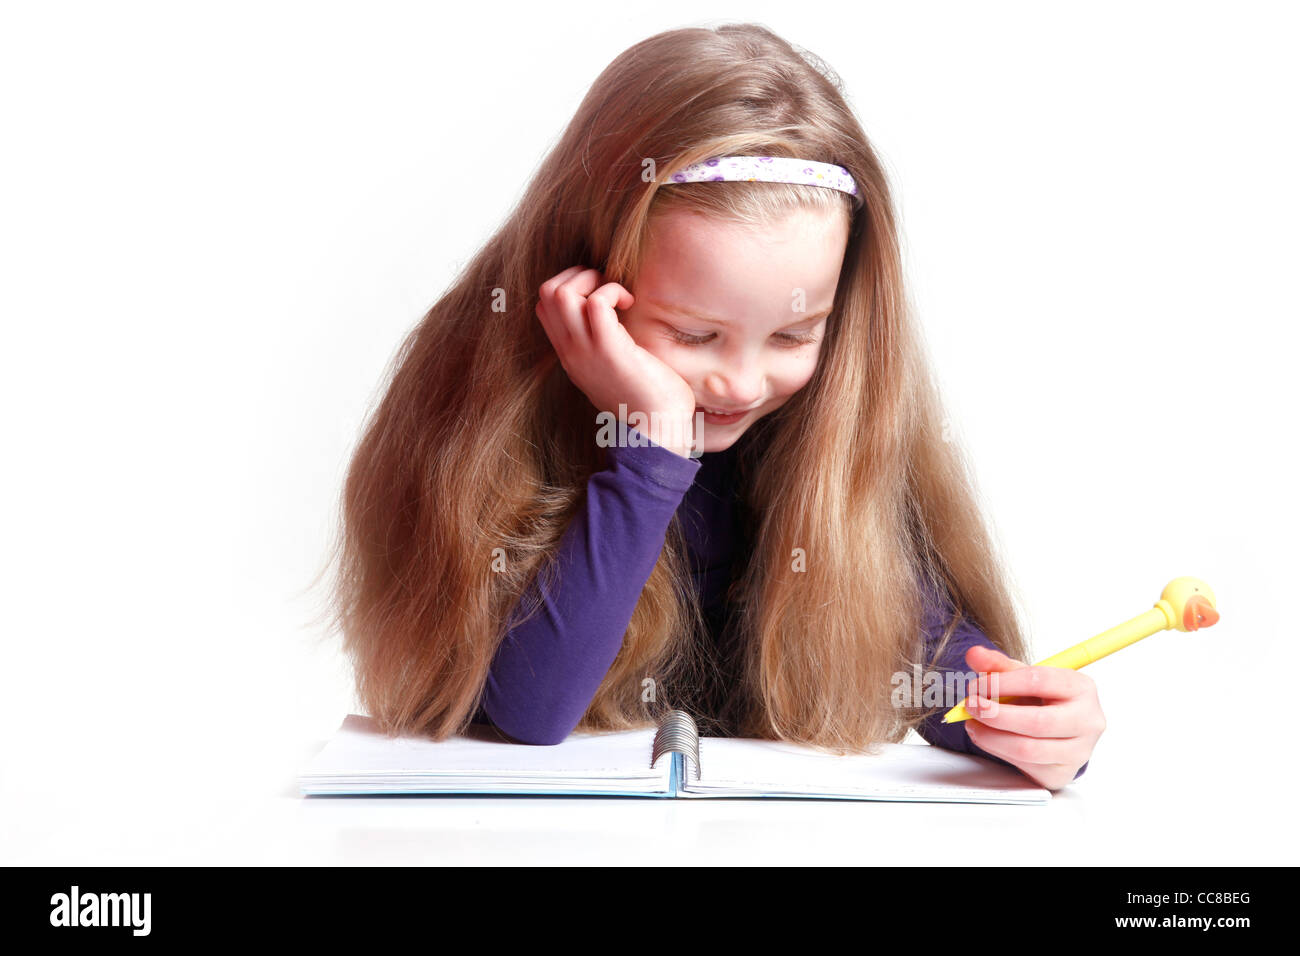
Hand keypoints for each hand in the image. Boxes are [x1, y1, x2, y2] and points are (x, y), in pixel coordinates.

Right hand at [536, 266, 696, 454]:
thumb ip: (602, 347)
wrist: (657, 432)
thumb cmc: (646, 399)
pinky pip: (597, 302)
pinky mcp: (610, 350)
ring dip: (593, 280)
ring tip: (619, 295)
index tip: (600, 293)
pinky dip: (613, 291)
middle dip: (578, 275)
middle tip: (609, 288)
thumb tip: (615, 320)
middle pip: (547, 292)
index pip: (543, 305)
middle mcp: (571, 351)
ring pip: (561, 293)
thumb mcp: (612, 369)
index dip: (569, 285)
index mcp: (570, 354)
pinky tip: (631, 304)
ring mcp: (586, 351)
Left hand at [961, 644, 1104, 790]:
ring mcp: (1078, 751)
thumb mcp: (1023, 676)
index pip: (1039, 681)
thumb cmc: (1041, 698)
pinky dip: (998, 751)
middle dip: (996, 714)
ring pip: (1027, 749)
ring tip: (973, 724)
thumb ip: (997, 665)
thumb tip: (974, 654)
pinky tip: (988, 738)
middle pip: (1037, 722)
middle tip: (971, 706)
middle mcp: (1087, 721)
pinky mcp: (1062, 773)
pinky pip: (1024, 765)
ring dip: (991, 737)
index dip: (1001, 683)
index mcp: (1081, 687)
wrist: (1057, 730)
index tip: (976, 686)